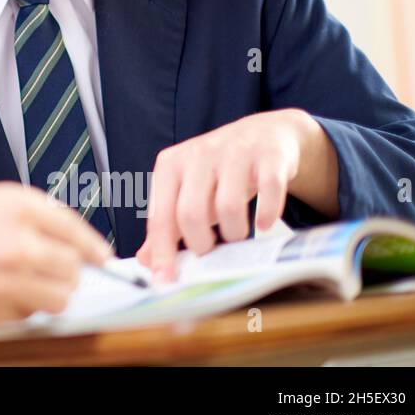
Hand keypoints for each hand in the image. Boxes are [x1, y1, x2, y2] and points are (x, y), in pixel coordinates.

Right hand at [0, 182, 112, 326]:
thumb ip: (15, 219)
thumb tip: (50, 241)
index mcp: (16, 203)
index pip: (75, 229)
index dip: (92, 248)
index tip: (100, 258)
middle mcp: (19, 240)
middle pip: (72, 270)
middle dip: (63, 274)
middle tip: (44, 273)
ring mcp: (6, 280)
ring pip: (56, 300)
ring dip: (44, 297)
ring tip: (15, 288)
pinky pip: (23, 319)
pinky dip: (15, 314)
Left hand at [136, 108, 337, 282]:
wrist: (264, 133)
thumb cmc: (219, 170)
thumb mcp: (186, 190)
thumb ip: (166, 224)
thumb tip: (146, 260)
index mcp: (170, 165)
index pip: (161, 216)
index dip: (163, 252)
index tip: (166, 281)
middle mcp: (199, 155)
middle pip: (191, 213)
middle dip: (202, 244)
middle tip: (211, 251)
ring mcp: (235, 152)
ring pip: (227, 206)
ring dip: (234, 233)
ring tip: (236, 235)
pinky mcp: (268, 156)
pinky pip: (268, 190)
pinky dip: (267, 214)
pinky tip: (265, 223)